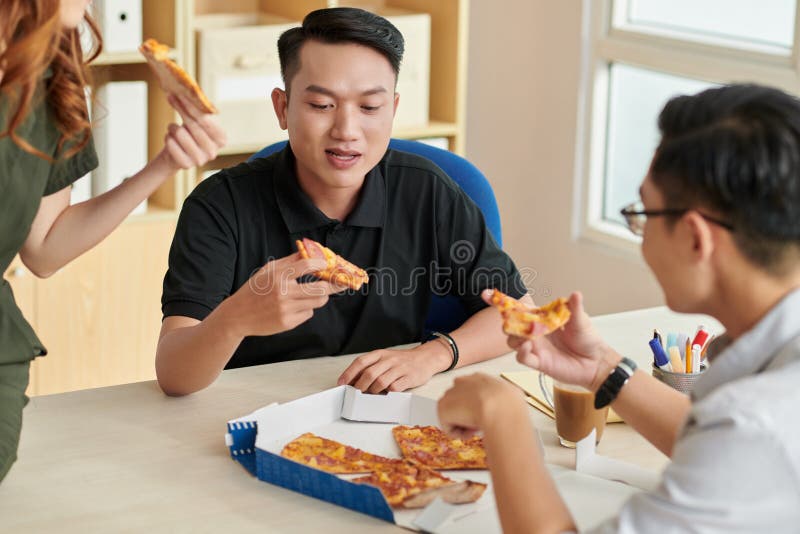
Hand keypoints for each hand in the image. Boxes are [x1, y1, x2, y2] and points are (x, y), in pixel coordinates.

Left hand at [160, 94, 225, 169]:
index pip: (205, 119)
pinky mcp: (186, 165)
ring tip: (174, 130)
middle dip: (180, 108)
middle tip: (171, 97)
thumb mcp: (199, 121)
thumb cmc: (190, 133)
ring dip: (172, 127)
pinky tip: (171, 139)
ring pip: (179, 133)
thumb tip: (196, 93)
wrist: (178, 154)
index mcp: (221, 139)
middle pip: (192, 124)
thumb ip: (201, 109)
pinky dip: (167, 137)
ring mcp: (200, 160)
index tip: (180, 94)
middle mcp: (213, 151)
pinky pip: (170, 143)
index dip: (191, 106)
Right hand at [222, 252, 342, 337]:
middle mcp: (282, 292)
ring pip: (318, 302)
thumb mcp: (268, 270)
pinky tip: (294, 307)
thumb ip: (290, 261)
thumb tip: (311, 252)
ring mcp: (285, 309)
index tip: (327, 264)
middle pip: (320, 289)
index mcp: (277, 275)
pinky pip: (308, 313)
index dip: (321, 264)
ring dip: (321, 297)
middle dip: (332, 285)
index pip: (306, 265)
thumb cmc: (255, 289)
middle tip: (339, 282)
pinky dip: (306, 309)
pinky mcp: (287, 323)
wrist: (237, 315)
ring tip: (315, 293)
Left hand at [337, 341, 451, 392]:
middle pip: (369, 373)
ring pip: (381, 382)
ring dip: (373, 391)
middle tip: (357, 393)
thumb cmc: (401, 361)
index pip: (360, 362)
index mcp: (380, 354)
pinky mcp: (409, 377)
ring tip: (372, 394)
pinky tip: (387, 394)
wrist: (425, 358)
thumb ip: (371, 367)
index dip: (349, 373)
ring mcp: (400, 368)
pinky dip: (388, 393)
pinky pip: (395, 388)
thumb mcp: (385, 359)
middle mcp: (389, 359)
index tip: (342, 383)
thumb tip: (353, 381)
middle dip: (360, 386)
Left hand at [437, 373, 525, 438]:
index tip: (489, 417)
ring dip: (464, 426)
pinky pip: (448, 427)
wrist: (500, 408)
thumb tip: (511, 404)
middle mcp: (462, 382)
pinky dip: (458, 434)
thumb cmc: (510, 405)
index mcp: (479, 378)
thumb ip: (503, 398)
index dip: (480, 408)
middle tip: (482, 425)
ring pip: (455, 416)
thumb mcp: (512, 395)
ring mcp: (450, 394)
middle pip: (462, 404)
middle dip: (469, 416)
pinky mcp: (443, 407)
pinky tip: (470, 432)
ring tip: (477, 429)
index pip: (473, 394)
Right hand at [483, 290, 615, 389]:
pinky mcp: (538, 362)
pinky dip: (521, 352)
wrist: (595, 363)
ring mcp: (534, 348)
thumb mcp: (580, 320)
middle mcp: (534, 332)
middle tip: (513, 320)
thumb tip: (575, 293)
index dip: (500, 302)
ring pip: (512, 341)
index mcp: (541, 318)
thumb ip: (574, 308)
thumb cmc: (587, 339)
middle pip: (510, 325)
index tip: (486, 295)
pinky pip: (522, 358)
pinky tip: (528, 347)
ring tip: (526, 336)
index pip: (518, 308)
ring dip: (515, 337)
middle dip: (507, 321)